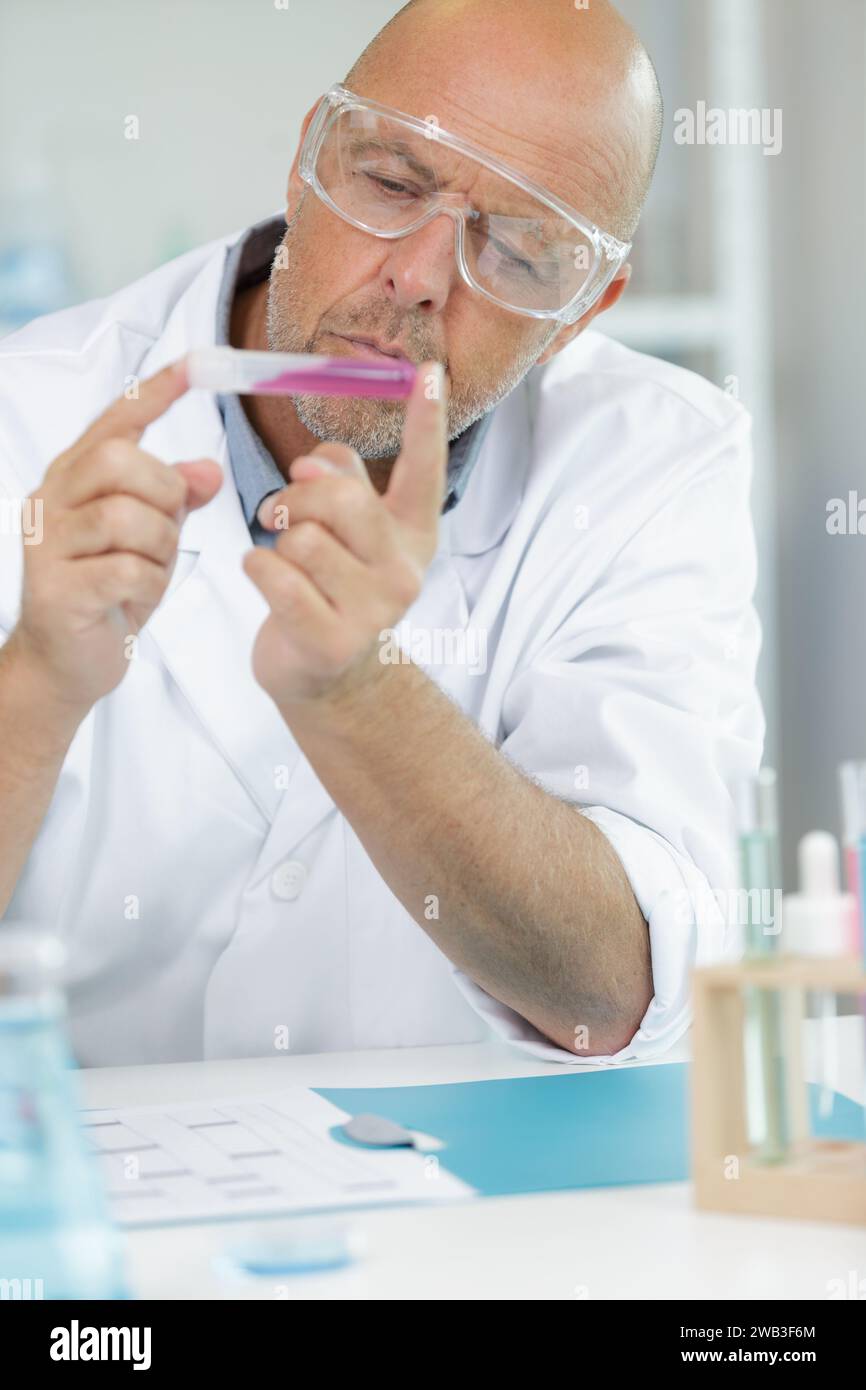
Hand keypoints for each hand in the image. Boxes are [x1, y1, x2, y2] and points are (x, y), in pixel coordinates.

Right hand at [11, 361, 222, 713]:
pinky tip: (138, 596)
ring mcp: (48, 543)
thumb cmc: (109, 591)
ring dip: (160, 544)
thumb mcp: (152, 539)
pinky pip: (127, 568)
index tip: (199, 363)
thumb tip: (209, 466)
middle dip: (163, 491)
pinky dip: (150, 583)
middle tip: (169, 524)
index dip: (157, 391)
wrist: (67, 662)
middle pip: (120, 461)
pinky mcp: (58, 588)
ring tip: (150, 566)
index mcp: (74, 476)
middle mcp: (52, 499)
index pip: (115, 419)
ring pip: (127, 516)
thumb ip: (176, 499)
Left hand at [243, 360, 446, 707]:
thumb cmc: (332, 589)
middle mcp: (404, 572)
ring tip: (279, 555)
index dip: (427, 421)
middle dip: (297, 498)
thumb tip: (313, 465)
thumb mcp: (348, 534)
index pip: (426, 471)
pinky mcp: (331, 641)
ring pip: (302, 537)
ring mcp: (372, 612)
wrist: (330, 678)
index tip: (429, 371)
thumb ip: (340, 484)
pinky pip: (274, 574)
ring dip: (273, 538)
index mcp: (413, 536)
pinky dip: (256, 566)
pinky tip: (265, 578)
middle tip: (280, 513)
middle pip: (344, 500)